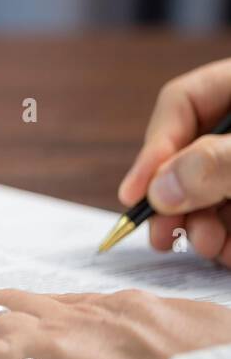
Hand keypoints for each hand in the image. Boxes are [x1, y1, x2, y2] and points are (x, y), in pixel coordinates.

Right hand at [118, 60, 230, 265]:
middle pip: (194, 152)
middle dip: (178, 199)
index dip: (154, 149)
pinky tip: (227, 254)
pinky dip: (229, 235)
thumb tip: (159, 190)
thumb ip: (216, 163)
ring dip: (203, 224)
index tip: (136, 194)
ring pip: (216, 188)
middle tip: (163, 236)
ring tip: (205, 246)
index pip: (180, 104)